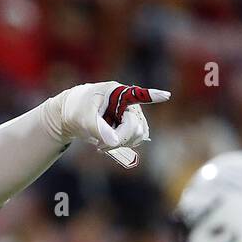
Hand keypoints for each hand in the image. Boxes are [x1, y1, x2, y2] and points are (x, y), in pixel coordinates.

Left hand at [47, 82, 169, 168]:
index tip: (166, 95)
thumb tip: (115, 142)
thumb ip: (99, 129)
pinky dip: (122, 147)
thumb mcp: (84, 118)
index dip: (152, 96)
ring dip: (120, 145)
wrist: (75, 114)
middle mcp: (130, 104)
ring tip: (101, 145)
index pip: (137, 95)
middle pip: (136, 127)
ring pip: (138, 137)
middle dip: (119, 139)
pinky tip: (107, 146)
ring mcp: (133, 116)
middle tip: (99, 146)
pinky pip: (135, 141)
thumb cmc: (79, 109)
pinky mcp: (131, 128)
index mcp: (118, 94)